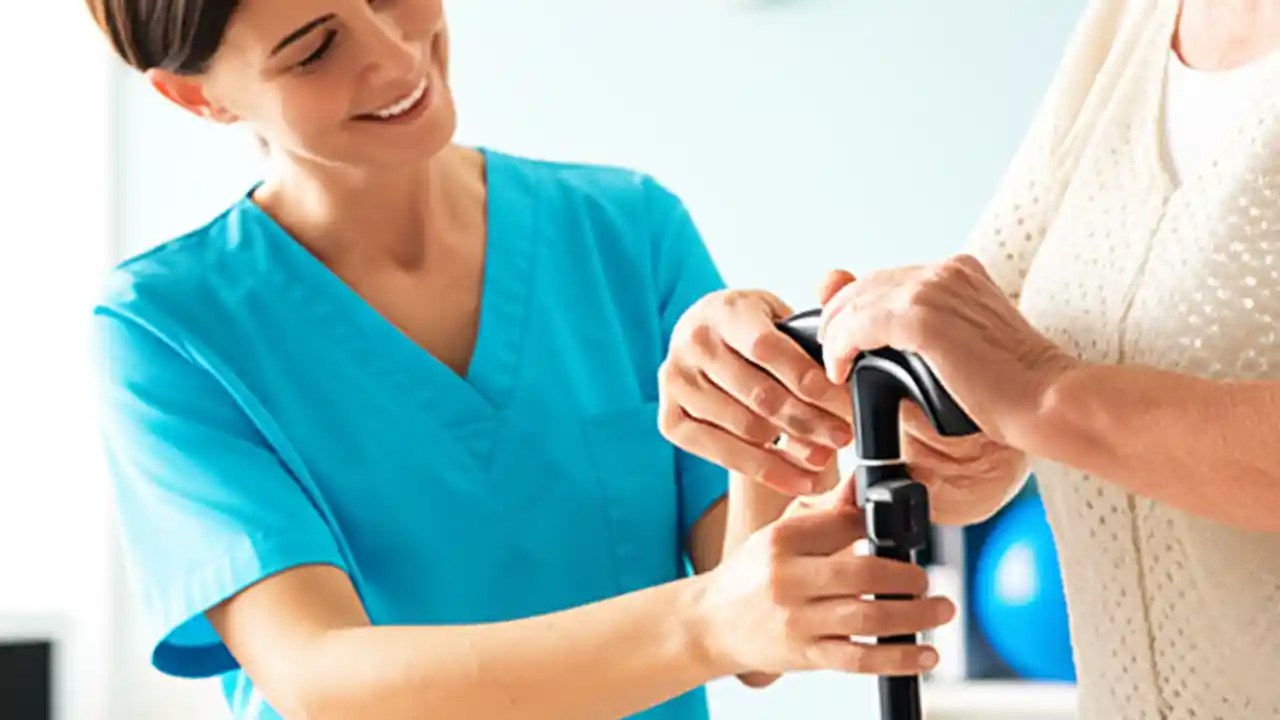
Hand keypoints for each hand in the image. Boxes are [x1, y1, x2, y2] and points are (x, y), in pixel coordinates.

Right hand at [660, 289, 852, 494]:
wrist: (705, 345)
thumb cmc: (750, 332)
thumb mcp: (778, 314)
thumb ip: (814, 305)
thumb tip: (838, 280)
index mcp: (725, 312)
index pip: (769, 350)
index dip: (811, 380)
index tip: (846, 402)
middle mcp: (693, 344)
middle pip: (760, 395)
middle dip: (809, 421)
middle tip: (843, 437)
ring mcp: (676, 383)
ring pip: (745, 427)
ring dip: (792, 450)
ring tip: (825, 457)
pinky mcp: (670, 419)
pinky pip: (723, 454)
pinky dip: (766, 470)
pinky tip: (797, 478)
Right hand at [690, 479, 955, 678]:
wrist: (710, 623)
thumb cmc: (753, 573)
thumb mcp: (783, 532)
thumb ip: (830, 511)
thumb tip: (868, 480)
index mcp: (782, 539)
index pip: (844, 525)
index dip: (883, 525)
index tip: (910, 530)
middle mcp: (787, 579)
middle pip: (861, 575)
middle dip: (906, 577)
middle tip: (926, 578)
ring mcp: (796, 620)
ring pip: (866, 619)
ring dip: (913, 615)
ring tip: (940, 608)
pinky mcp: (804, 655)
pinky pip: (858, 659)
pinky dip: (897, 658)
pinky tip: (925, 654)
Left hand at [816, 269, 1032, 524]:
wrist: (1046, 399)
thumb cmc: (1014, 386)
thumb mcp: (967, 344)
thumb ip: (928, 332)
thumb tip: (883, 342)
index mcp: (959, 272)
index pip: (891, 279)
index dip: (860, 304)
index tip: (843, 335)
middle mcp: (945, 271)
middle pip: (869, 284)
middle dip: (840, 314)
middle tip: (828, 347)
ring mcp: (933, 289)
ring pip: (858, 302)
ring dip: (836, 333)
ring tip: (832, 362)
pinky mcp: (921, 318)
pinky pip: (859, 325)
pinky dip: (841, 347)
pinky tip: (839, 369)